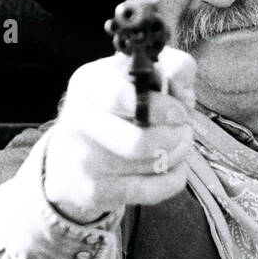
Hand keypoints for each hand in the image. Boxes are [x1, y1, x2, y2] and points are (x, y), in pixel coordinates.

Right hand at [42, 47, 196, 221]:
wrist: (73, 159)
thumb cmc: (119, 109)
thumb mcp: (141, 78)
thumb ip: (171, 66)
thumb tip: (181, 77)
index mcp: (89, 84)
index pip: (120, 97)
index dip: (160, 107)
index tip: (180, 112)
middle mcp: (78, 120)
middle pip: (138, 142)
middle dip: (176, 136)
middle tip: (184, 130)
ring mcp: (82, 160)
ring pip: (150, 165)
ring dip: (178, 154)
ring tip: (179, 144)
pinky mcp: (93, 191)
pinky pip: (150, 191)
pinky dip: (173, 178)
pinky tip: (172, 166)